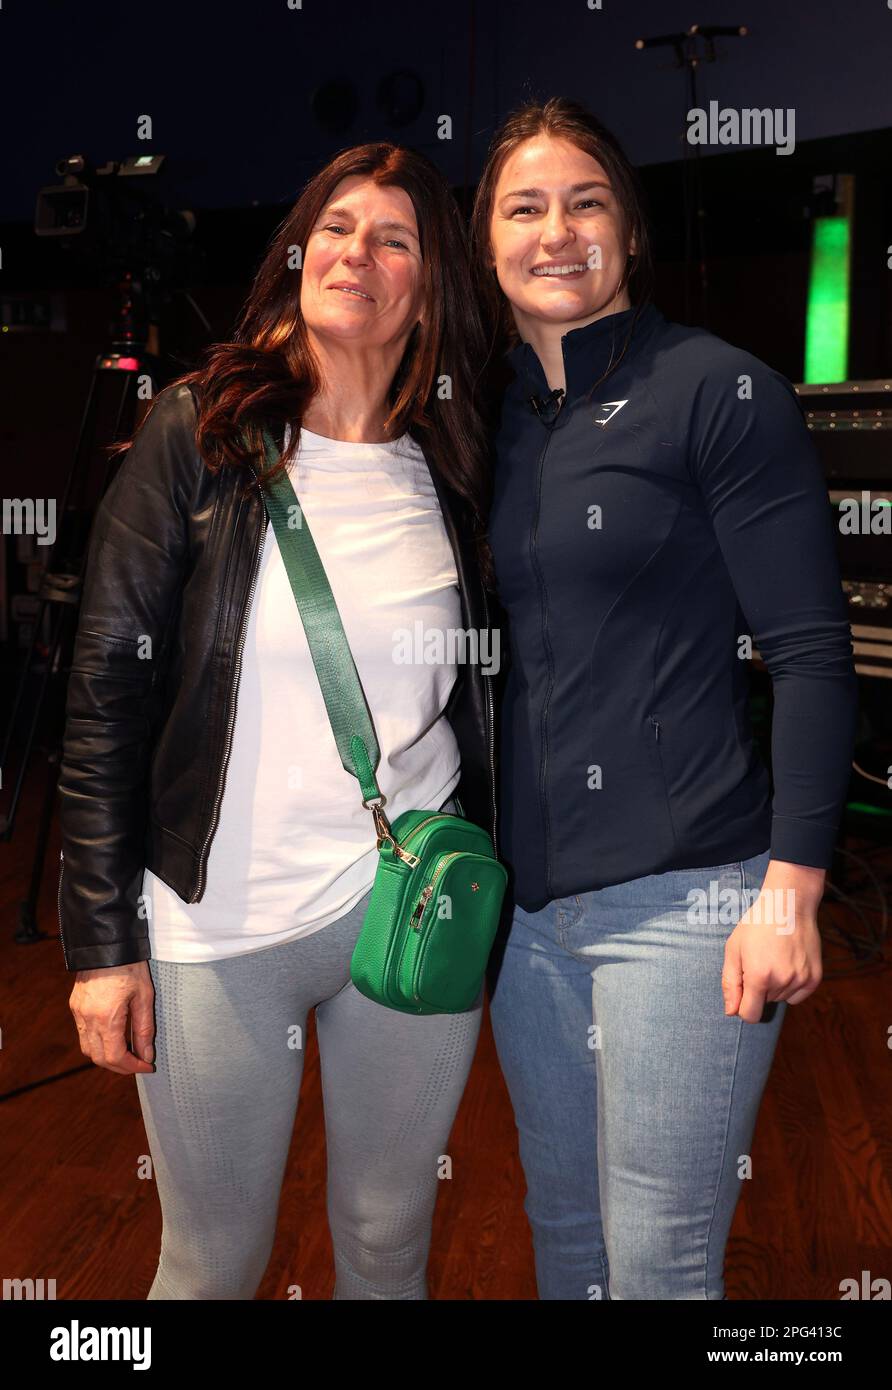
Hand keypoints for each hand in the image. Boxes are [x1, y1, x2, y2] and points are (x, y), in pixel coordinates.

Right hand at [69, 960, 155, 1073]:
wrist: (106, 943)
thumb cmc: (129, 966)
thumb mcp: (144, 997)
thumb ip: (144, 1029)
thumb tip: (146, 1055)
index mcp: (106, 1018)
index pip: (115, 1057)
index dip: (132, 1067)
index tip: (147, 1066)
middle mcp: (87, 1019)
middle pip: (99, 1058)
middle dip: (120, 1066)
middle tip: (138, 1063)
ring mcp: (78, 1013)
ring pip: (88, 1049)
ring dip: (106, 1057)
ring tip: (127, 1053)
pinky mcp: (74, 1006)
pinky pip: (83, 1034)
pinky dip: (97, 1043)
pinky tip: (113, 1037)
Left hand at [722, 861, 824, 1023]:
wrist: (789, 905)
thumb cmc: (757, 925)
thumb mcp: (734, 949)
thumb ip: (730, 984)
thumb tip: (731, 1012)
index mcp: (758, 976)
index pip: (750, 1015)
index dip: (743, 1008)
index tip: (744, 993)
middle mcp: (782, 981)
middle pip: (765, 1003)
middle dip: (759, 988)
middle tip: (760, 961)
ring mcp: (801, 979)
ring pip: (781, 999)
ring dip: (775, 986)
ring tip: (775, 958)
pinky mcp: (815, 978)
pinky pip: (798, 996)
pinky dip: (791, 986)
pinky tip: (788, 964)